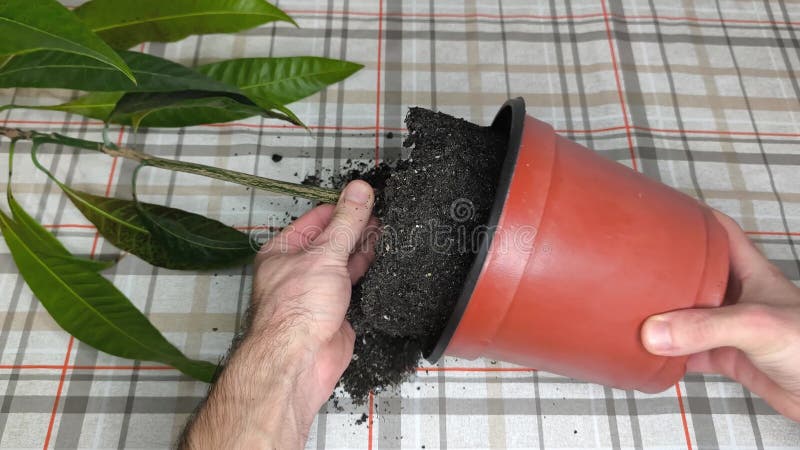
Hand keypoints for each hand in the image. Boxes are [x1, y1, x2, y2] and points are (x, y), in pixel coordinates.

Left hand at [180, 181, 377, 448]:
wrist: (300, 360)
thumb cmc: (297, 308)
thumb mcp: (325, 254)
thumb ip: (346, 222)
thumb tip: (359, 189)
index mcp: (284, 251)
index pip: (317, 220)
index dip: (342, 208)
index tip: (368, 197)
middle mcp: (298, 270)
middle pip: (331, 241)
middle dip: (356, 229)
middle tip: (384, 214)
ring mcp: (316, 291)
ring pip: (344, 263)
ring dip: (363, 250)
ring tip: (388, 232)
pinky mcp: (335, 311)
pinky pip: (353, 286)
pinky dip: (367, 273)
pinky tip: (383, 260)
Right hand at [641, 210, 799, 421]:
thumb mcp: (758, 326)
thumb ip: (706, 327)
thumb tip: (653, 332)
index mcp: (751, 273)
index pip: (719, 232)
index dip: (691, 218)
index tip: (659, 213)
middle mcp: (739, 298)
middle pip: (695, 273)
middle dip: (666, 270)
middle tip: (633, 265)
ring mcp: (733, 329)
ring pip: (689, 315)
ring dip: (664, 315)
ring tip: (631, 307)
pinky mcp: (731, 359)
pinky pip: (691, 353)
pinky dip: (670, 355)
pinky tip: (652, 354)